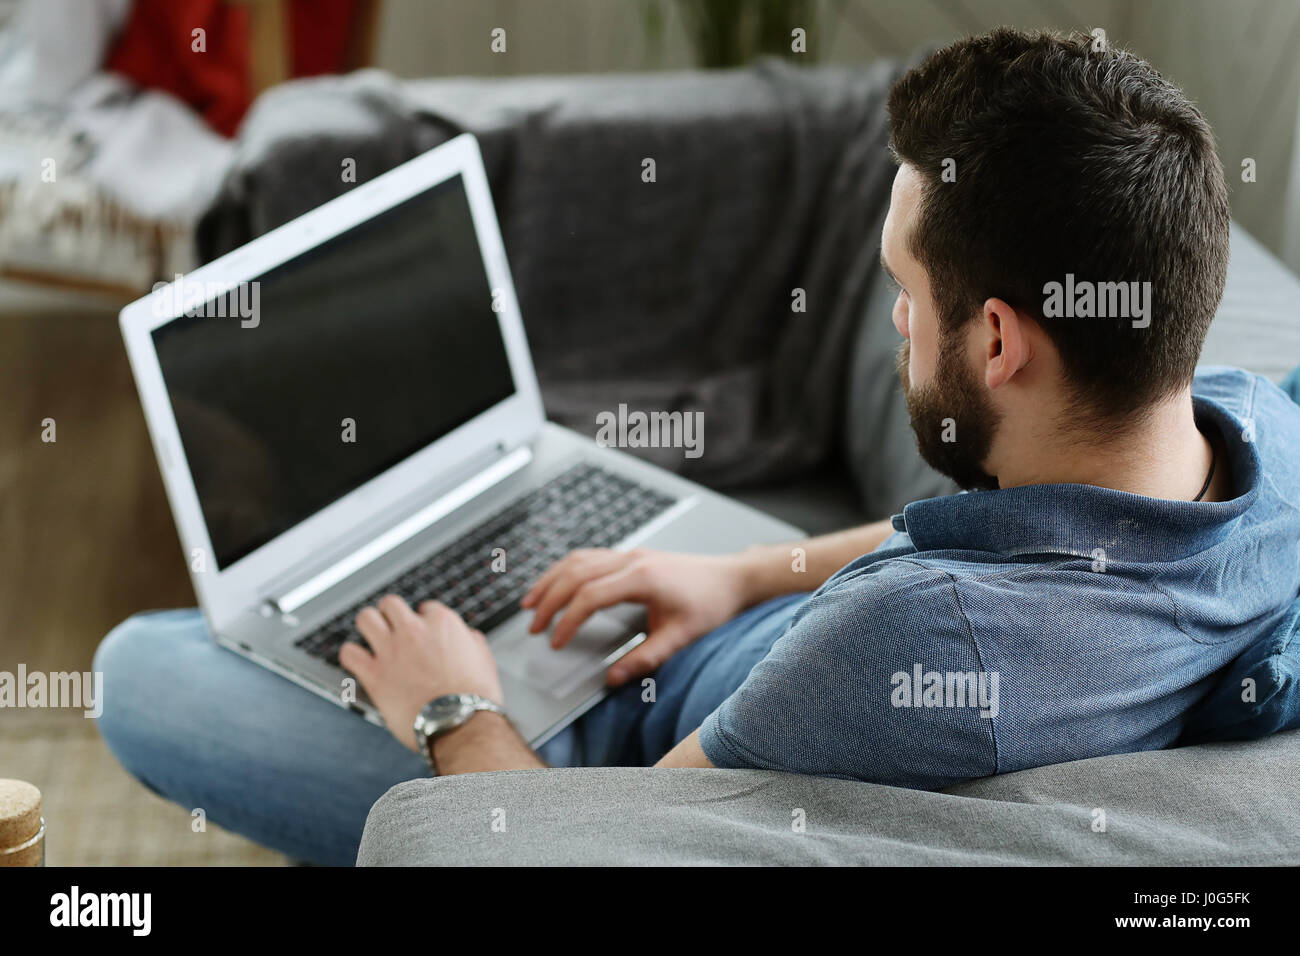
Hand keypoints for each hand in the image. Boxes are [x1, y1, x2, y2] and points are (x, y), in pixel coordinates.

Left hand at [340, 595, 503, 751]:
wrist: (461, 723)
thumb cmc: (475, 697)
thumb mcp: (484, 659)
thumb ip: (471, 641)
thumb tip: (467, 637)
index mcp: (442, 623)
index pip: (425, 608)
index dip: (423, 621)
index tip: (422, 633)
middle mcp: (414, 631)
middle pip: (390, 604)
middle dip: (391, 615)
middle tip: (393, 628)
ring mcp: (391, 650)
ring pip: (365, 618)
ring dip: (368, 626)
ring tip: (371, 637)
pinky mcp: (374, 674)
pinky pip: (349, 653)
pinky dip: (351, 655)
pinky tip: (357, 661)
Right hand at [521, 548, 751, 686]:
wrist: (732, 578)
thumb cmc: (711, 604)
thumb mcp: (682, 638)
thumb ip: (646, 658)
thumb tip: (613, 678)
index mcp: (642, 578)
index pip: (590, 596)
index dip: (568, 620)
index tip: (556, 643)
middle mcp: (631, 560)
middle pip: (575, 574)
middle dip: (549, 600)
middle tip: (534, 627)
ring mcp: (630, 554)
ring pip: (578, 560)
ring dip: (551, 581)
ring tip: (531, 604)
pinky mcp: (632, 555)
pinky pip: (589, 557)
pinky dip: (566, 571)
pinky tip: (557, 585)